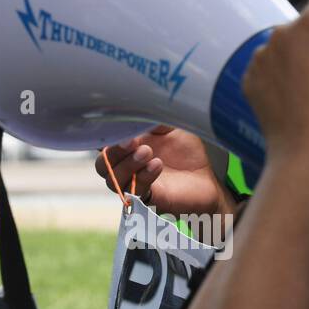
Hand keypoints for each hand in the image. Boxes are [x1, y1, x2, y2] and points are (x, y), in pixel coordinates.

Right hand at [95, 126, 234, 217]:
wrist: (206, 178)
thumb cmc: (186, 153)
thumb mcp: (171, 128)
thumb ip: (154, 119)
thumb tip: (139, 108)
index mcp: (128, 147)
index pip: (103, 143)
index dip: (104, 136)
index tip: (115, 126)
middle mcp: (126, 167)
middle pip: (102, 165)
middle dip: (113, 153)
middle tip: (131, 142)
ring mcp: (135, 184)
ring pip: (114, 181)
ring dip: (128, 165)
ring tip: (147, 152)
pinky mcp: (148, 199)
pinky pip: (135, 192)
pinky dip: (144, 177)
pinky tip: (157, 165)